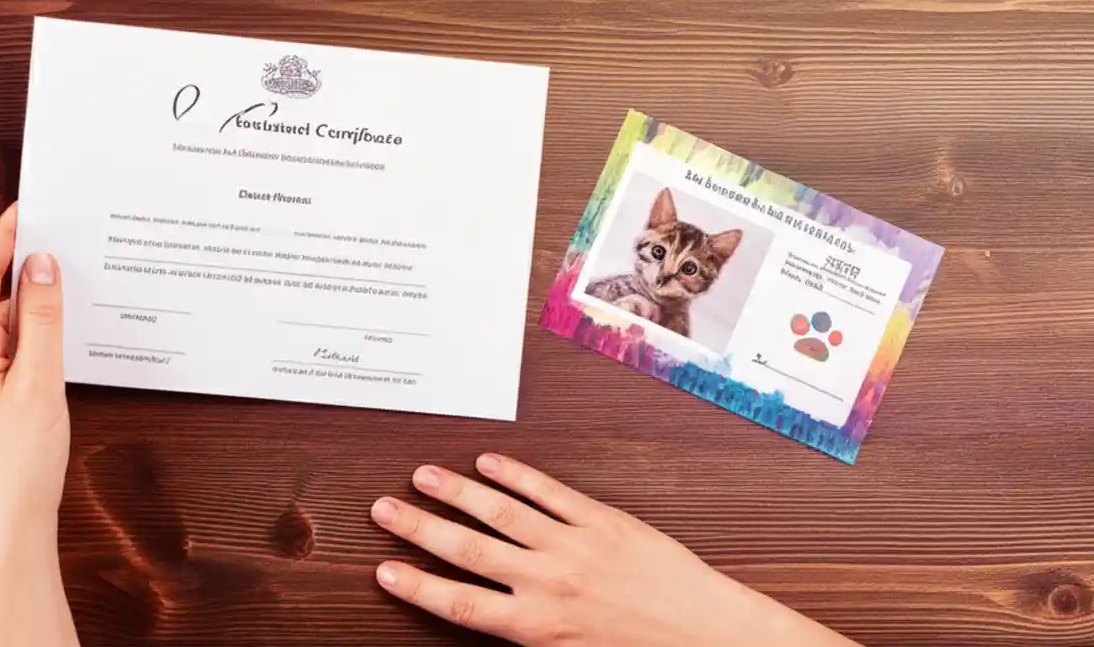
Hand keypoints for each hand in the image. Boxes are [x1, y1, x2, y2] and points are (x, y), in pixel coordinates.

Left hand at [0, 203, 69, 536]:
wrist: (10, 521)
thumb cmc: (17, 459)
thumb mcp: (38, 379)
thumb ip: (42, 317)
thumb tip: (43, 263)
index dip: (7, 235)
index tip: (33, 204)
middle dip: (30, 262)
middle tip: (71, 230)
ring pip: (11, 318)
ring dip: (41, 299)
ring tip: (80, 270)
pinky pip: (18, 343)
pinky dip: (43, 329)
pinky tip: (71, 318)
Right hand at [370, 454, 858, 645]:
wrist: (708, 635)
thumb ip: (530, 636)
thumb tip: (491, 622)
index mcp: (539, 626)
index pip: (460, 602)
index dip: (418, 585)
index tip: (386, 569)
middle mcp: (548, 582)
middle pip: (467, 549)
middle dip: (420, 528)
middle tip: (385, 508)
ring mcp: (574, 545)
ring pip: (502, 512)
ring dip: (458, 492)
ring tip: (425, 476)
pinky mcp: (601, 520)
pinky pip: (549, 492)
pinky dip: (517, 476)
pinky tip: (490, 463)